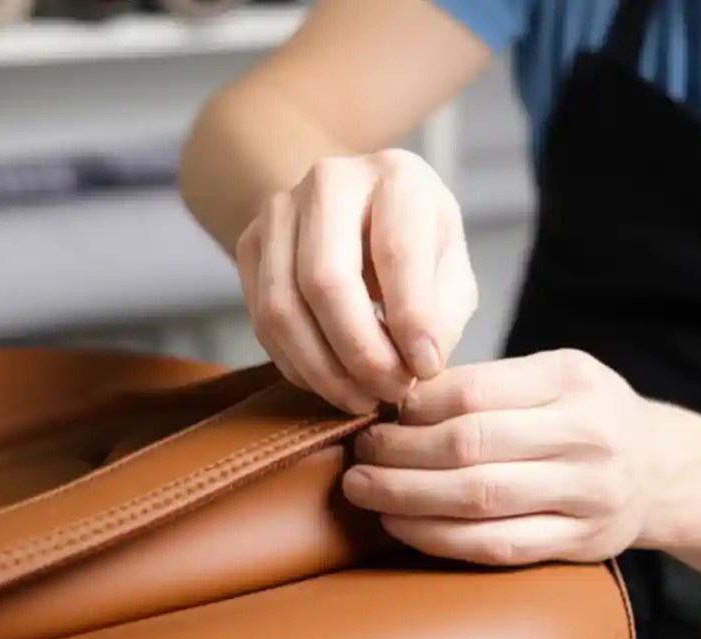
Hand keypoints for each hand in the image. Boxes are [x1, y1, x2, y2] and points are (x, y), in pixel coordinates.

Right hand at [234, 149, 477, 413]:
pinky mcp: (249, 243)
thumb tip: (417, 363)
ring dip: (325, 370)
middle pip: (326, 280)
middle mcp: (332, 181)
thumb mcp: (451, 267)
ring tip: (363, 398)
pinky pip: (263, 320)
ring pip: (284, 307)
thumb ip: (443, 313)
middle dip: (360, 352)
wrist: (359, 206)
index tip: (425, 369)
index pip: (397, 253)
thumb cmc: (417, 242)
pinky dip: (298, 365)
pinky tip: (333, 382)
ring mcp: (281, 209)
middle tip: (391, 392)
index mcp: (397, 177)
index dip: (411, 322)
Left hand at [343, 349, 654, 565]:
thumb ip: (489, 383)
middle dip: (398, 454)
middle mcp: (586, 436)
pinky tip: (402, 526)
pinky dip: (438, 538)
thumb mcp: (556, 373)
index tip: (377, 411)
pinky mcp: (580, 543)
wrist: (660, 469)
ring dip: (406, 498)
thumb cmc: (587, 413)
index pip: (473, 392)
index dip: (412, 406)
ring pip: (477, 501)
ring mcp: (587, 494)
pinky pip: (496, 546)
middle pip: (470, 447)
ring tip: (364, 490)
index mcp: (572, 379)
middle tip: (359, 455)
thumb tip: (395, 394)